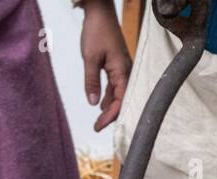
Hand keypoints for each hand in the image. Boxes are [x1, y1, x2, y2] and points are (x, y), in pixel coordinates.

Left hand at [80, 0, 131, 131]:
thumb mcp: (89, 57)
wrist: (100, 12)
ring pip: (119, 94)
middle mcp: (126, 71)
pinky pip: (116, 85)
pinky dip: (109, 96)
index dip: (110, 116)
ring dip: (110, 107)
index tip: (98, 126)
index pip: (120, 101)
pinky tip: (102, 105)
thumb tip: (93, 104)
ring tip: (99, 120)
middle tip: (97, 127)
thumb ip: (92, 81)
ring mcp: (122, 68)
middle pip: (122, 100)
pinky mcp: (117, 65)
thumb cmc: (96, 31)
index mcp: (122, 71)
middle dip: (111, 116)